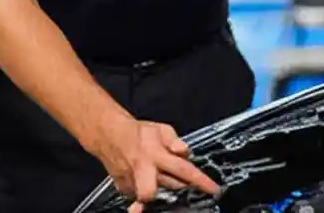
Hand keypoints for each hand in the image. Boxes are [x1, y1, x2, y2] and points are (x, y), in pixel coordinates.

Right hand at [90, 116, 219, 211]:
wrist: (109, 137)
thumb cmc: (137, 133)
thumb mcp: (160, 128)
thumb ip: (174, 140)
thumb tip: (184, 150)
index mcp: (155, 155)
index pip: (183, 170)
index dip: (199, 181)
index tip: (213, 189)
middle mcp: (145, 172)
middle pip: (170, 189)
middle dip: (183, 187)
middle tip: (187, 181)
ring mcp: (134, 184)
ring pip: (160, 193)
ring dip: (168, 187)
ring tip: (164, 174)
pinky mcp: (126, 191)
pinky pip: (145, 194)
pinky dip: (153, 187)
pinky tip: (151, 178)